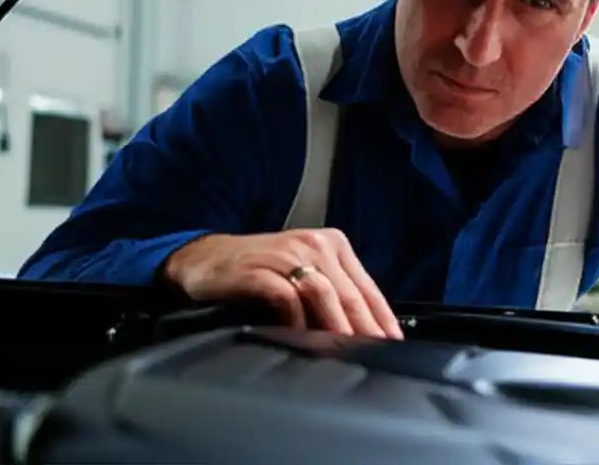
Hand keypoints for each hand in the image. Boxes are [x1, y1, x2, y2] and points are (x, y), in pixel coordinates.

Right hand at [162, 230, 402, 339]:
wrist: (205, 258)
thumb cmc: (259, 268)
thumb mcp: (303, 271)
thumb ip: (333, 292)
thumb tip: (364, 329)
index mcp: (332, 244)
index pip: (366, 286)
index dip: (382, 318)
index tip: (392, 343)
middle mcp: (314, 245)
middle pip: (349, 293)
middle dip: (365, 328)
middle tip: (373, 354)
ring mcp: (286, 255)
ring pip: (323, 293)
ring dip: (337, 326)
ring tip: (344, 350)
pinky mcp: (259, 270)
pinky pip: (286, 297)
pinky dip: (297, 320)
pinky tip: (301, 338)